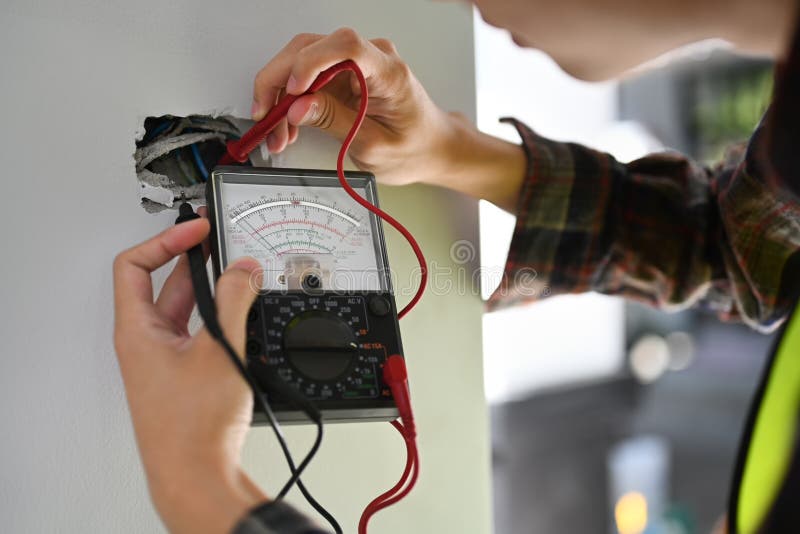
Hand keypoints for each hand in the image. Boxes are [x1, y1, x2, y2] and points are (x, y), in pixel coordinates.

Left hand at [113, 214, 265, 533]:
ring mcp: (165, 357)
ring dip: (211, 288)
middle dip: (195, 259)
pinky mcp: (185, 372)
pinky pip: (199, 330)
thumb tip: (242, 269)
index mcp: (138, 329)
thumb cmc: (191, 426)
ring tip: (240, 273)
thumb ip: (234, 301)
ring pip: (185, 307)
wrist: (196, 474)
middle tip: (221, 241)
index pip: (134, 265)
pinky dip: (219, 314)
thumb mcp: (220, 350)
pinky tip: (242, 312)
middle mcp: (146, 340)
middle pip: (164, 282)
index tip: (195, 229)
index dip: (165, 240)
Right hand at [251, 28, 526, 210]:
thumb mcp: (374, 146)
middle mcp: (370, 58)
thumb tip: (298, 107)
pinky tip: (287, 127)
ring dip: (281, 95)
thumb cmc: (415, 147)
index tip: (293, 91)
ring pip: (302, 61)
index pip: (345, 46)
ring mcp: (355, 64)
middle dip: (280, 82)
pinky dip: (291, 101)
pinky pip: (308, 78)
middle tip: (266, 115)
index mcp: (388, 72)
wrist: (432, 148)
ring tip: (276, 133)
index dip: (311, 62)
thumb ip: (336, 122)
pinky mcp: (344, 76)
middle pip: (312, 48)